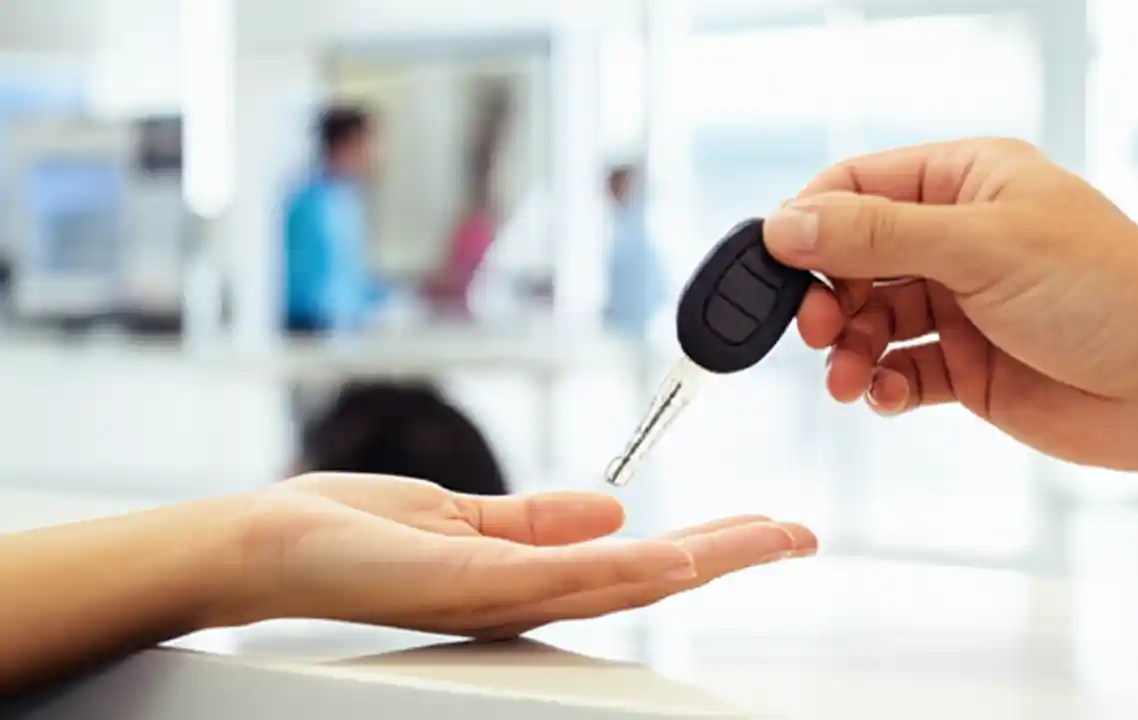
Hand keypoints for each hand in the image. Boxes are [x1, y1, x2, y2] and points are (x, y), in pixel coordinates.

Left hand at [222, 473, 816, 637]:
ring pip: (620, 580)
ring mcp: (500, 595)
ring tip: (766, 539)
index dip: (706, 544)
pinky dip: (622, 569)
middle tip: (800, 536)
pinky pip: (555, 576)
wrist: (266, 548)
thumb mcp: (461, 516)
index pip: (634, 558)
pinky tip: (670, 556)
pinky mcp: (466, 583)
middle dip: (728, 556)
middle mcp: (525, 595)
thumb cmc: (350, 533)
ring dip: (699, 560)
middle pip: (646, 576)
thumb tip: (611, 507)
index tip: (764, 525)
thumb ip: (536, 517)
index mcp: (526, 573)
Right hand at [763, 138, 1137, 505]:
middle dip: (825, 296)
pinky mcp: (967, 366)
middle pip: (853, 259)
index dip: (809, 223)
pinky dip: (881, 385)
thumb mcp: (983, 247)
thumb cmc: (1106, 291)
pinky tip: (884, 395)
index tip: (775, 263)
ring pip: (870, 320)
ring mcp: (960, 305)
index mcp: (965, 184)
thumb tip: (786, 224)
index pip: (857, 188)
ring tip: (845, 377)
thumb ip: (878, 236)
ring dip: (847, 349)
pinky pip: (899, 371)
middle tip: (814, 328)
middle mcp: (957, 240)